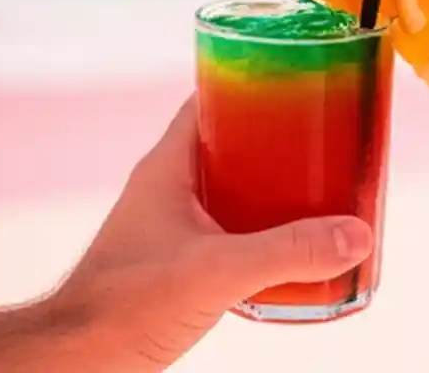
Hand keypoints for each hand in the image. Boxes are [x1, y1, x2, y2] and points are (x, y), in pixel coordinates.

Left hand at [46, 97, 372, 370]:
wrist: (74, 362)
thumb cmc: (122, 307)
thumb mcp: (216, 271)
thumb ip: (286, 252)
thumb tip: (354, 235)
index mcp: (168, 167)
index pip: (212, 100)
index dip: (255, 84)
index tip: (302, 82)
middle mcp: (169, 189)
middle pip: (234, 145)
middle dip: (282, 143)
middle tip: (329, 145)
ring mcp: (172, 227)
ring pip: (235, 191)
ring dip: (276, 192)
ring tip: (324, 195)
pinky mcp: (179, 263)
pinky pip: (231, 232)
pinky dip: (264, 233)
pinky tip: (295, 250)